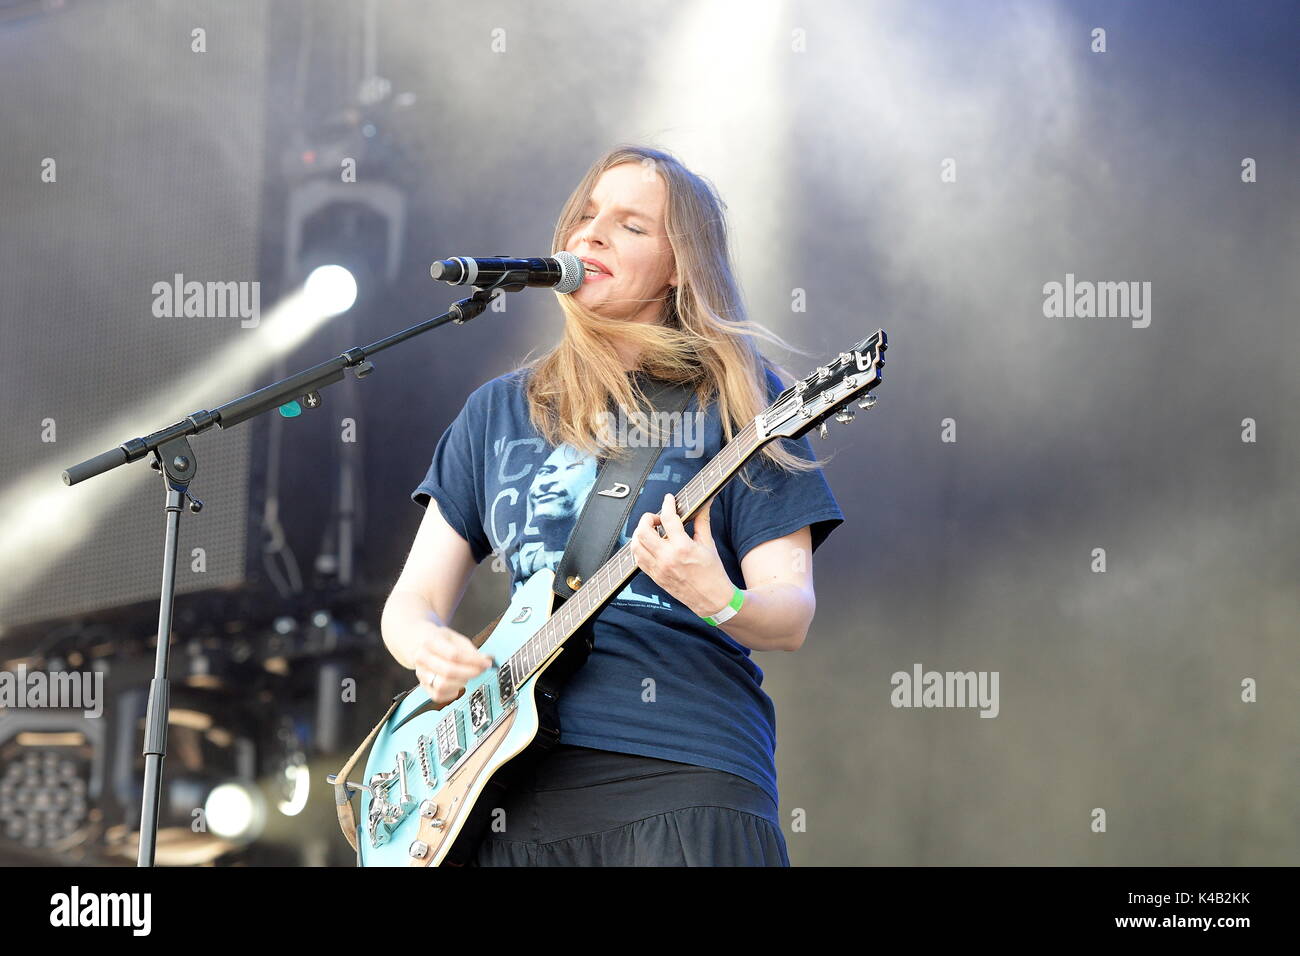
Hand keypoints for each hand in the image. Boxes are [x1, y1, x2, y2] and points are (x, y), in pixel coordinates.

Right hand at [408, 616, 492, 706]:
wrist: (419, 644)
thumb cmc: (441, 640)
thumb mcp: (455, 638)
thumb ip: (471, 650)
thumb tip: (487, 660)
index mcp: (431, 641)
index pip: (453, 654)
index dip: (473, 661)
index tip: (486, 663)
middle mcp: (422, 658)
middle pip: (448, 671)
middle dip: (470, 673)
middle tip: (481, 670)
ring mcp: (421, 673)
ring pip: (443, 685)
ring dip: (461, 682)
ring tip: (467, 675)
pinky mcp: (423, 686)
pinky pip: (439, 695)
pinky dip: (452, 692)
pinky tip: (458, 684)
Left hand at [629, 493, 733, 616]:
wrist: (712, 600)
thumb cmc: (713, 574)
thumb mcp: (709, 545)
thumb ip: (702, 522)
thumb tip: (704, 504)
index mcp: (683, 548)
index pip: (668, 519)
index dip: (667, 504)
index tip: (669, 499)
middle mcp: (667, 558)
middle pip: (643, 531)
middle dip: (647, 519)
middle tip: (656, 518)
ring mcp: (659, 569)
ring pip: (636, 545)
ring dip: (640, 533)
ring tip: (652, 531)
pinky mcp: (655, 577)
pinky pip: (638, 559)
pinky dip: (640, 548)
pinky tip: (650, 545)